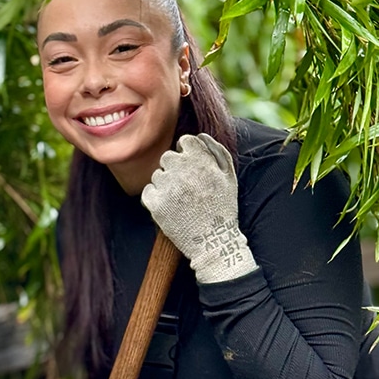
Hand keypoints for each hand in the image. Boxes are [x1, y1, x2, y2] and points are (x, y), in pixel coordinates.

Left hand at [141, 133, 257, 283]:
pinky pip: (148, 191)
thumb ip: (216, 151)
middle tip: (187, 188)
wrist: (214, 242)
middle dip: (175, 170)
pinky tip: (170, 208)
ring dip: (166, 185)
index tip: (192, 169)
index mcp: (201, 161)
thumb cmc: (223, 209)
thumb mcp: (229, 177)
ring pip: (158, 175)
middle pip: (168, 157)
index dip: (188, 155)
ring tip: (181, 202)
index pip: (185, 142)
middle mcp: (182, 170)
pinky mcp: (155, 204)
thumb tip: (199, 135)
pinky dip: (156, 198)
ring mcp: (167, 187)